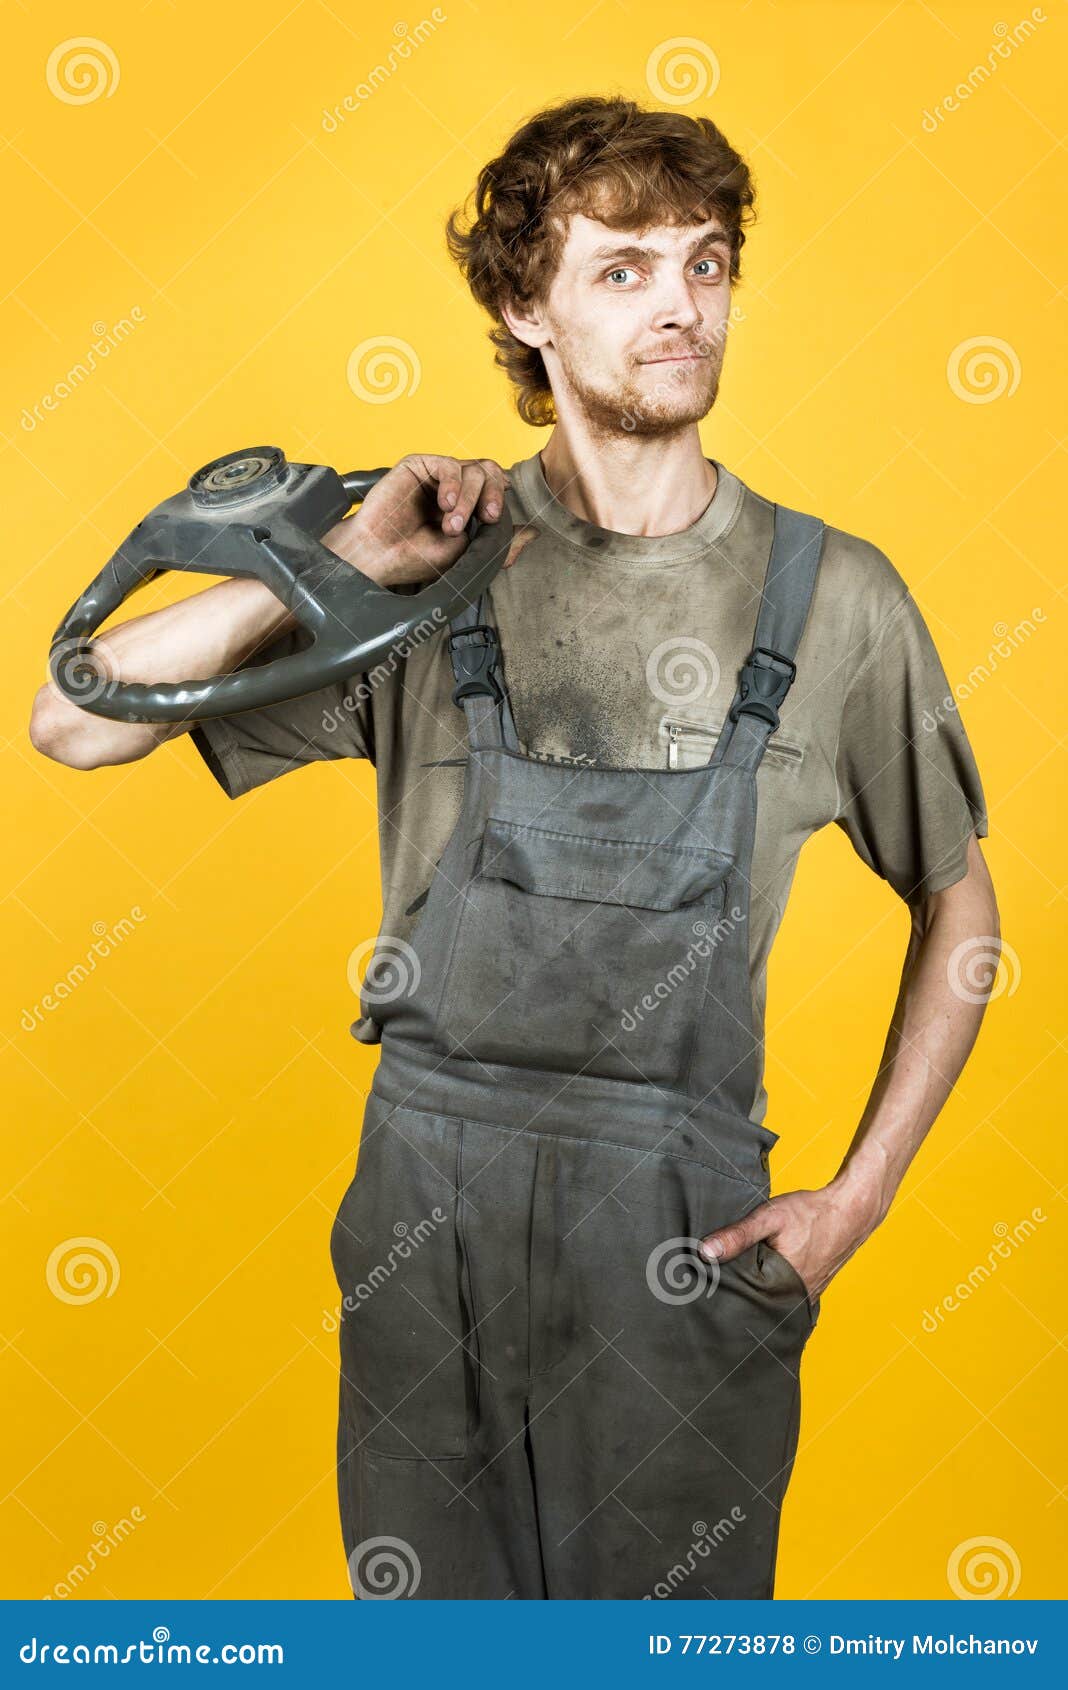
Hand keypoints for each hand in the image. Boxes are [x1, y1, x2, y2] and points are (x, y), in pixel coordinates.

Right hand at [322, 453, 537, 586]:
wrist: (380, 556)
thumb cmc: (417, 558)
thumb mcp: (468, 553)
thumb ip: (499, 541)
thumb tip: (534, 533)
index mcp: (467, 504)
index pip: (495, 485)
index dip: (499, 496)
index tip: (491, 518)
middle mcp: (454, 486)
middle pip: (490, 471)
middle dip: (492, 494)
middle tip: (484, 518)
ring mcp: (436, 475)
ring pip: (473, 468)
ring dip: (469, 499)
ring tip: (449, 525)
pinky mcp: (418, 465)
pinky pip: (449, 464)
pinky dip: (453, 485)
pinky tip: (444, 505)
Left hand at [697, 1182, 883, 1301]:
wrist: (852, 1210)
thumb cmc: (811, 1213)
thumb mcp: (769, 1218)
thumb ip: (738, 1235)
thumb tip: (705, 1252)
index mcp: (782, 1287)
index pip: (743, 1298)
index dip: (724, 1289)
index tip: (705, 1283)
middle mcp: (796, 1298)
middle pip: (758, 1301)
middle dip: (739, 1294)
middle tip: (715, 1284)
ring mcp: (807, 1296)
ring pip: (773, 1299)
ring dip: (757, 1291)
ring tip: (735, 1281)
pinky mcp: (812, 1289)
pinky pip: (786, 1295)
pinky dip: (774, 1288)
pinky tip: (763, 1278)